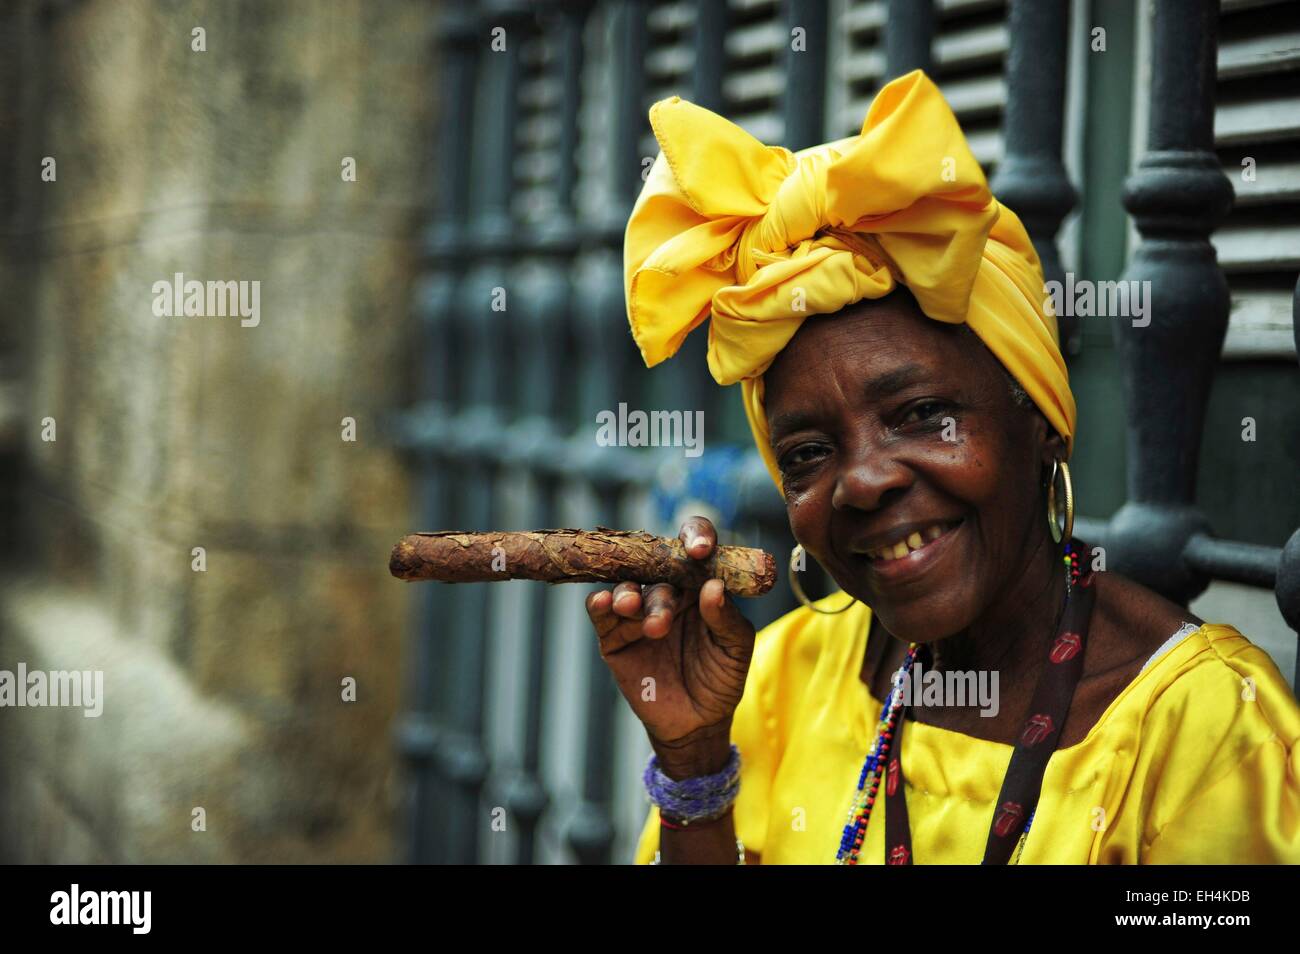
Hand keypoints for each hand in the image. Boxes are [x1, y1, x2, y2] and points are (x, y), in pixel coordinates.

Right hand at [586, 516, 756, 756]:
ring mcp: (637, 612)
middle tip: (665, 619)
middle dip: (661, 591)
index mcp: (698, 583)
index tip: (701, 550)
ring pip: (627, 587)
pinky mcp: (614, 636)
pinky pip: (601, 613)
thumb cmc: (721, 678)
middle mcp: (666, 590)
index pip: (693, 545)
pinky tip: (604, 603)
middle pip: (655, 568)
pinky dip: (599, 603)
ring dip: (629, 595)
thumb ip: (726, 618)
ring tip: (638, 614)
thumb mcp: (736, 649)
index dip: (696, 537)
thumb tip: (714, 586)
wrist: (696, 722)